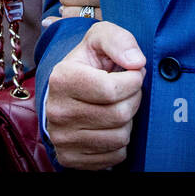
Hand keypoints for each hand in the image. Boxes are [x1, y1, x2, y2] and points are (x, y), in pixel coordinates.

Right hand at [44, 22, 145, 168]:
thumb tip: (137, 62)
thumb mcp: (100, 38)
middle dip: (133, 99)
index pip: (112, 90)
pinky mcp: (70, 158)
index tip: (132, 73)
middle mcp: (57, 111)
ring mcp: (62, 138)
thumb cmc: (88, 62)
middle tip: (128, 90)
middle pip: (119, 115)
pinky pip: (114, 156)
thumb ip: (119, 41)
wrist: (66, 90)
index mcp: (62, 79)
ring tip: (118, 105)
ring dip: (128, 121)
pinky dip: (120, 141)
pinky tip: (111, 124)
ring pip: (119, 138)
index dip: (133, 80)